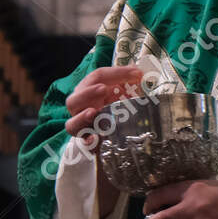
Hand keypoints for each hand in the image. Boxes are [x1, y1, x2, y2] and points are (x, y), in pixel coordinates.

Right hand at [64, 65, 143, 217]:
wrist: (126, 145)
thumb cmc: (128, 115)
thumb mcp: (133, 99)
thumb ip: (135, 87)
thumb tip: (146, 73)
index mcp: (94, 91)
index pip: (98, 76)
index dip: (116, 73)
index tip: (137, 74)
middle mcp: (84, 108)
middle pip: (75, 97)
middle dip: (88, 91)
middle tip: (102, 89)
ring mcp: (83, 126)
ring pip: (71, 121)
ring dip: (81, 115)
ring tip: (93, 112)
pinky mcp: (87, 142)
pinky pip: (80, 141)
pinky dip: (85, 139)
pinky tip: (93, 139)